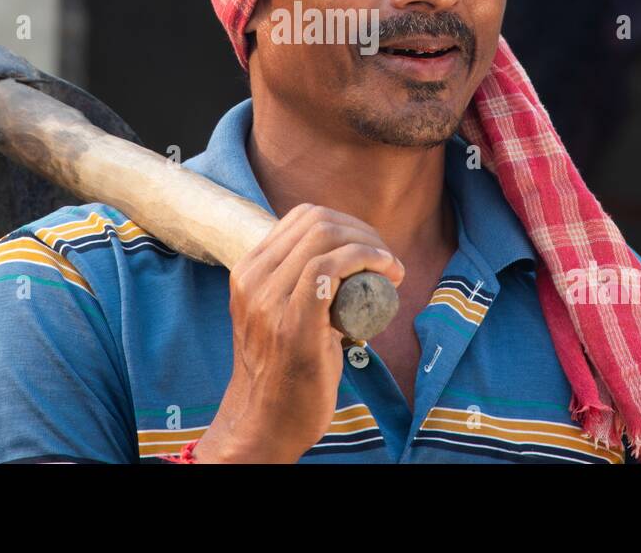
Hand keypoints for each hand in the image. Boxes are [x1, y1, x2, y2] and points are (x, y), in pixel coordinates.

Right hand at [192, 204, 404, 462]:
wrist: (265, 422)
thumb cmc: (285, 371)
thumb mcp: (278, 314)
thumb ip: (296, 287)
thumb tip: (344, 263)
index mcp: (248, 270)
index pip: (302, 217)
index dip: (346, 223)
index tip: (371, 248)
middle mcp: (252, 278)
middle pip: (316, 220)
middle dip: (362, 231)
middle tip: (387, 259)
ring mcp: (268, 299)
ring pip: (324, 237)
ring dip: (370, 244)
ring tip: (392, 269)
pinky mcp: (291, 322)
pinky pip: (329, 268)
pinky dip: (365, 258)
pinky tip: (386, 272)